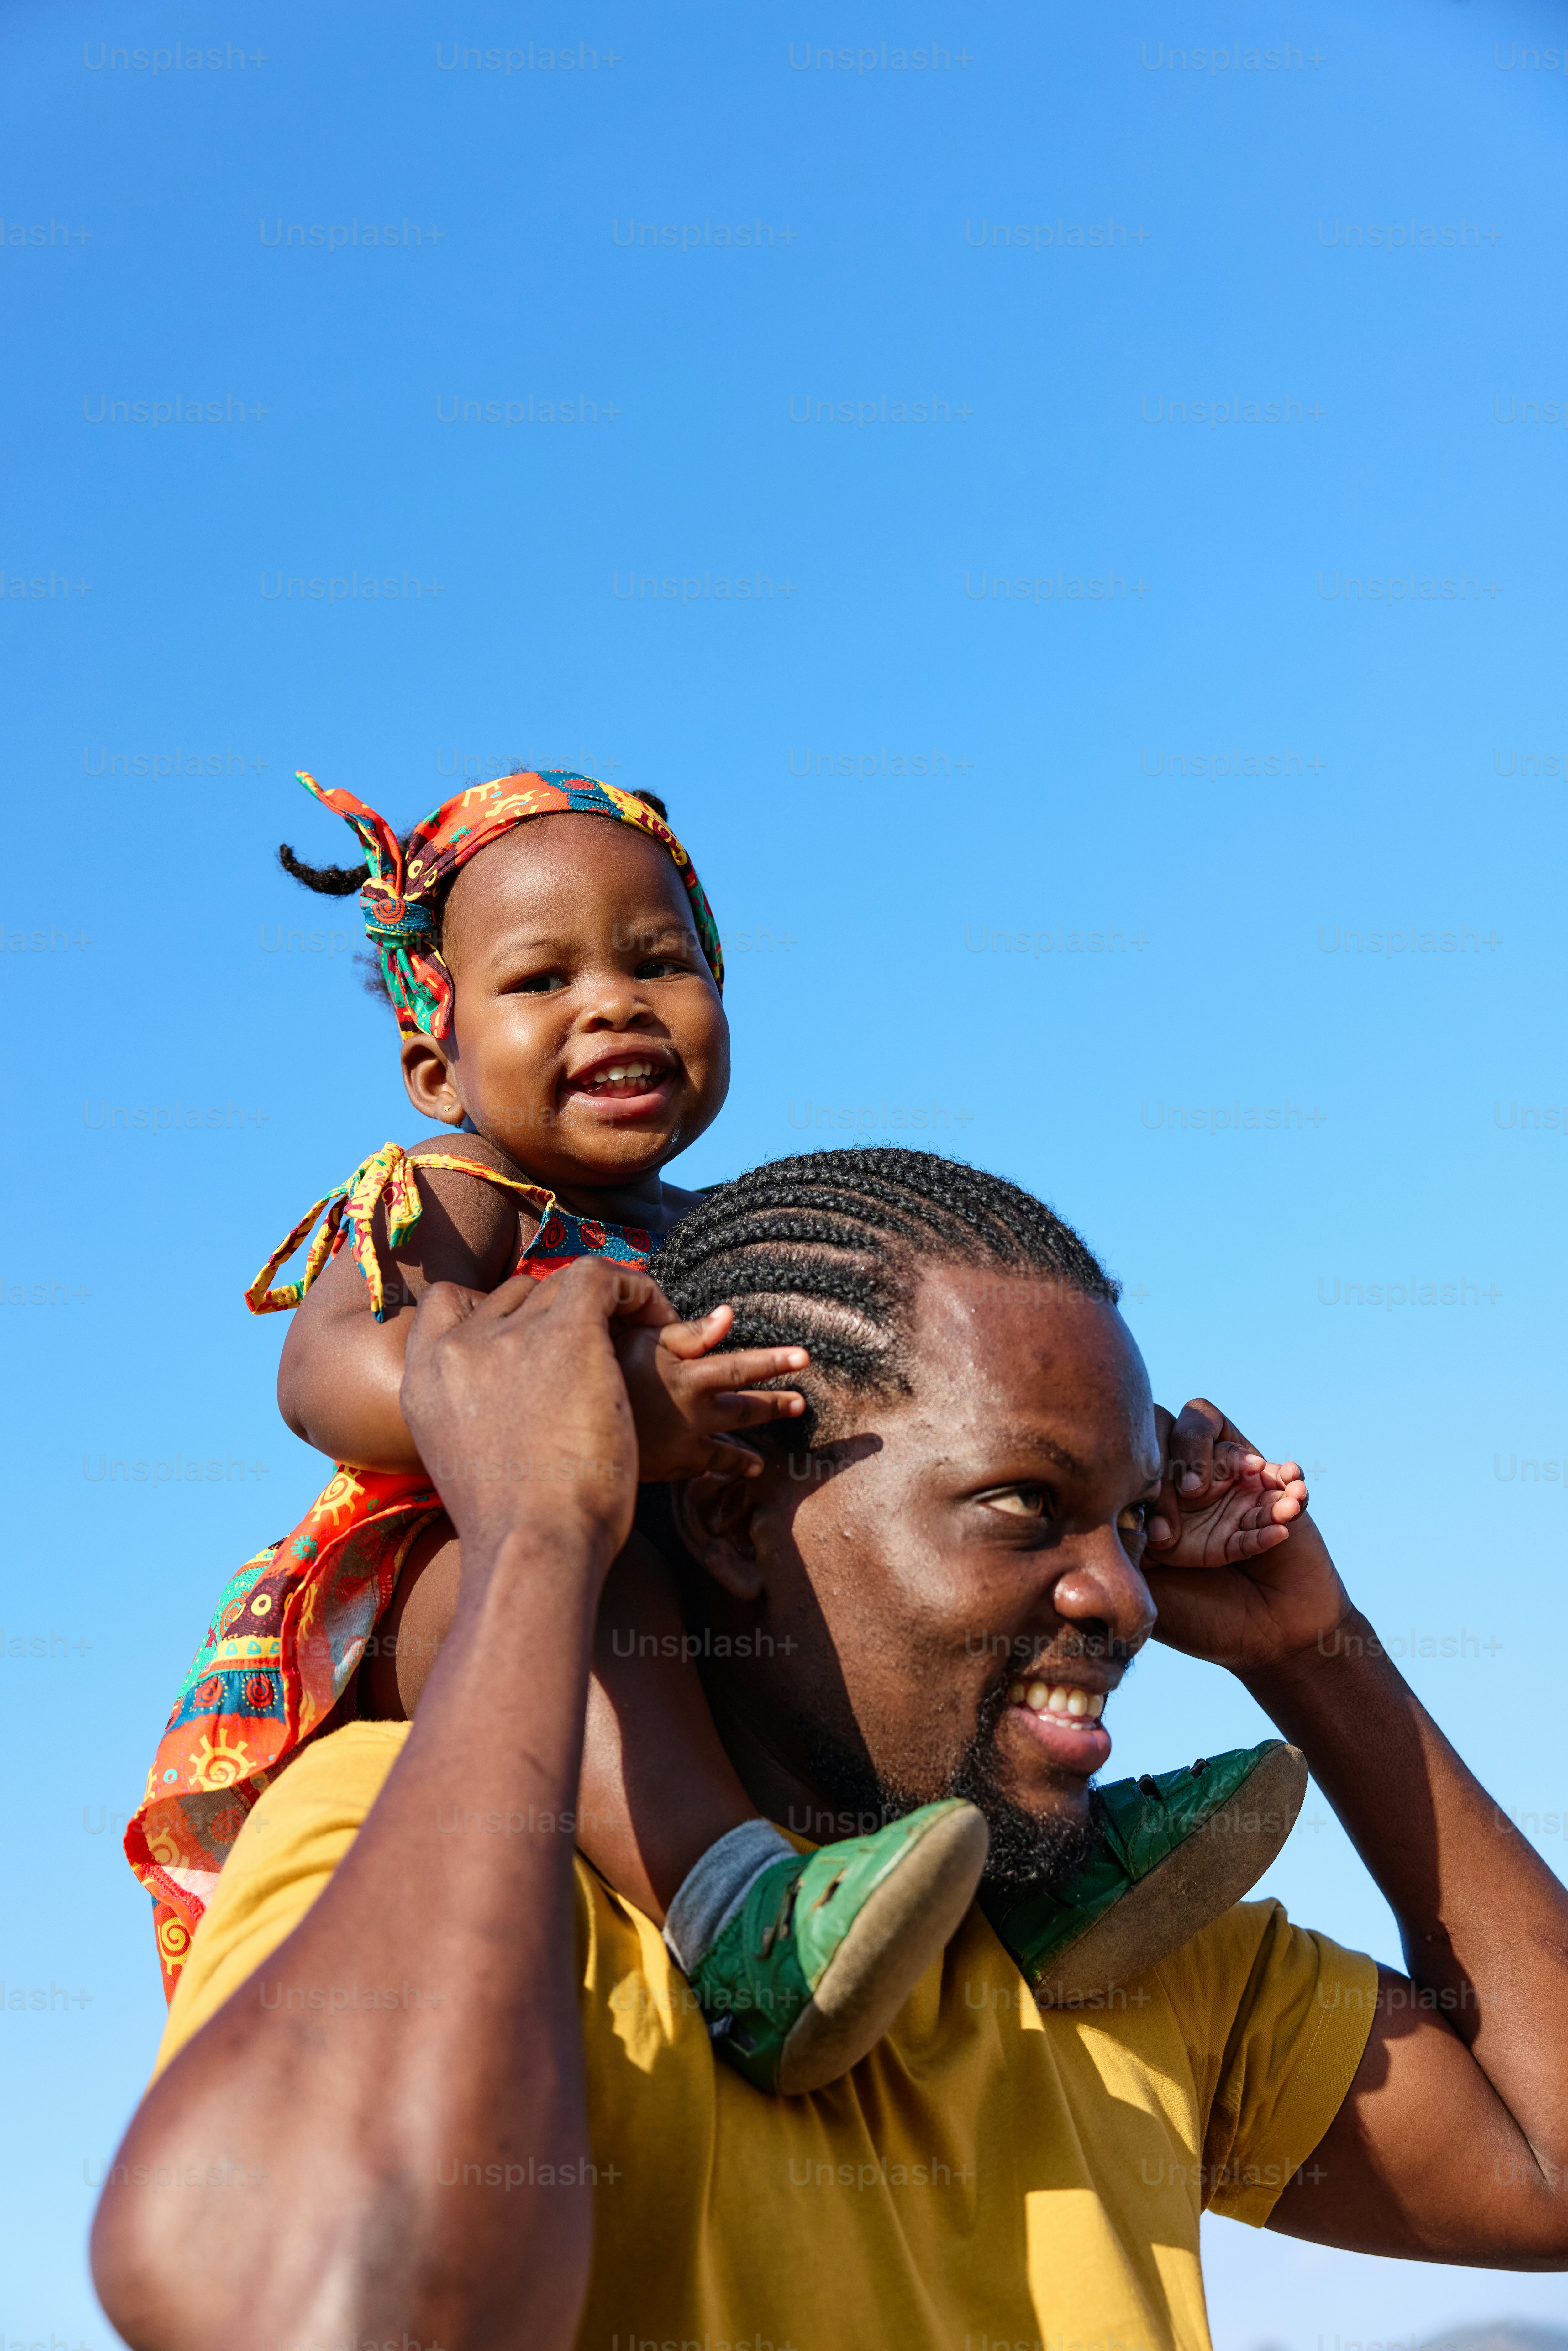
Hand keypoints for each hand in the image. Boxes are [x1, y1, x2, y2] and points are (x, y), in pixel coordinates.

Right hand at [400, 1257, 672, 1567]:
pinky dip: (635, 1289)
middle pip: (515, 1295)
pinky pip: (601, 1278)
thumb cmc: (513, 1528)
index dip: (493, 1309)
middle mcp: (458, 1346)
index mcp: (424, 1378)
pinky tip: (660, 1317)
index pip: (444, 1304)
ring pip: (561, 1286)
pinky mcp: (566, 1333)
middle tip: (599, 1342)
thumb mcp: (464, 1462)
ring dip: (602, 1303)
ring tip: (639, 1331)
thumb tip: (503, 1406)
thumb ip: (474, 1416)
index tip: (530, 1331)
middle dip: (558, 1313)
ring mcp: (509, 1336)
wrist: (534, 1545)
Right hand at [615, 1301, 807, 1480]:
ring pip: (725, 1451)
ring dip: (746, 1456)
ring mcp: (682, 1446)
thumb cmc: (606, 1370)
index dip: (774, 1361)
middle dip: (774, 1406)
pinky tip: (722, 1473)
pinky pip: (697, 1471)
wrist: (574, 1422)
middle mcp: (695, 1415)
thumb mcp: (644, 1341)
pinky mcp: (666, 1468)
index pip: (742, 1368)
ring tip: (762, 1463)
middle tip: (800, 1404)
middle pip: (743, 1411)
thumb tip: (728, 1316)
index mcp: (692, 1378)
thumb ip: (689, 1332)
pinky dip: (713, 1471)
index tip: (805, 1357)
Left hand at [1142, 1397, 1352, 1675]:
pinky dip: (1283, 1478)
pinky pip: (1268, 1462)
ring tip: (1247, 1492)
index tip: (1158, 1537)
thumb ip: (1118, 1558)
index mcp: (1146, 1507)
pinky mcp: (1265, 1487)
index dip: (1141, 1483)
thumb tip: (1080, 1524)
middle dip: (1181, 1458)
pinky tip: (1292, 1501)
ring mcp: (1223, 1481)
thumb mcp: (1148, 1593)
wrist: (1268, 1641)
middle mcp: (1180, 1486)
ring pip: (1210, 1431)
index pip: (1126, 1461)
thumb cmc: (1204, 1621)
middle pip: (1165, 1429)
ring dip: (1229, 1458)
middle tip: (1193, 1496)